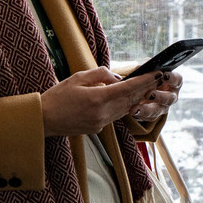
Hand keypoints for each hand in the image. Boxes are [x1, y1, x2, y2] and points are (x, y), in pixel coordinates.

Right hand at [40, 67, 158, 136]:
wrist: (43, 120)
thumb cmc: (57, 96)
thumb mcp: (77, 78)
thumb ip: (100, 75)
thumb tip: (117, 78)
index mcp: (98, 98)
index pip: (128, 88)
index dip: (145, 81)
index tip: (157, 73)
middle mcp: (102, 113)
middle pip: (130, 99)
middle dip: (146, 88)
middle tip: (159, 79)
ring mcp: (100, 123)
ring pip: (125, 109)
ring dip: (138, 98)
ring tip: (149, 88)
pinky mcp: (97, 128)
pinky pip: (116, 115)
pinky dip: (124, 106)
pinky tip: (130, 100)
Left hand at [129, 70, 180, 121]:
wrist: (135, 90)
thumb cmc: (144, 75)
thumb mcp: (144, 68)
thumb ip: (144, 66)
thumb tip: (141, 67)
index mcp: (172, 81)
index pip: (177, 80)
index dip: (172, 78)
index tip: (164, 76)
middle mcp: (170, 95)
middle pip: (170, 98)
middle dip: (159, 97)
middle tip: (149, 94)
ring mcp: (163, 107)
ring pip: (158, 110)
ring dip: (146, 109)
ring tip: (135, 108)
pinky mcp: (153, 115)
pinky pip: (148, 117)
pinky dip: (140, 115)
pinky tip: (133, 111)